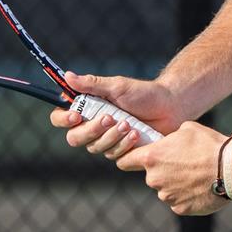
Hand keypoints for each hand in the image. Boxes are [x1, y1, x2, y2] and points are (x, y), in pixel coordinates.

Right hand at [51, 72, 181, 156]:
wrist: (171, 107)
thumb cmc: (144, 93)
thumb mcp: (117, 86)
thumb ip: (92, 84)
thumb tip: (67, 76)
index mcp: (86, 109)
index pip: (60, 118)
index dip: (63, 120)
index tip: (75, 116)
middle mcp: (92, 127)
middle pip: (75, 138)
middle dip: (92, 130)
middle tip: (110, 118)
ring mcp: (106, 141)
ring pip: (95, 148)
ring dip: (112, 136)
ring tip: (129, 124)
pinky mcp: (121, 152)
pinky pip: (114, 156)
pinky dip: (125, 145)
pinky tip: (137, 135)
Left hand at [116, 121, 231, 215]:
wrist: (231, 169)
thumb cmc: (209, 145)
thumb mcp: (187, 129)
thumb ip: (170, 138)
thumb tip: (169, 142)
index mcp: (152, 157)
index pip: (124, 161)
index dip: (128, 159)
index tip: (133, 159)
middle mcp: (154, 179)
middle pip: (151, 176)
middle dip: (163, 171)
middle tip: (184, 163)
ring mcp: (167, 196)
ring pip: (166, 189)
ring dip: (176, 184)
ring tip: (197, 175)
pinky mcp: (180, 209)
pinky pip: (179, 201)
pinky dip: (187, 196)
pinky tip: (202, 187)